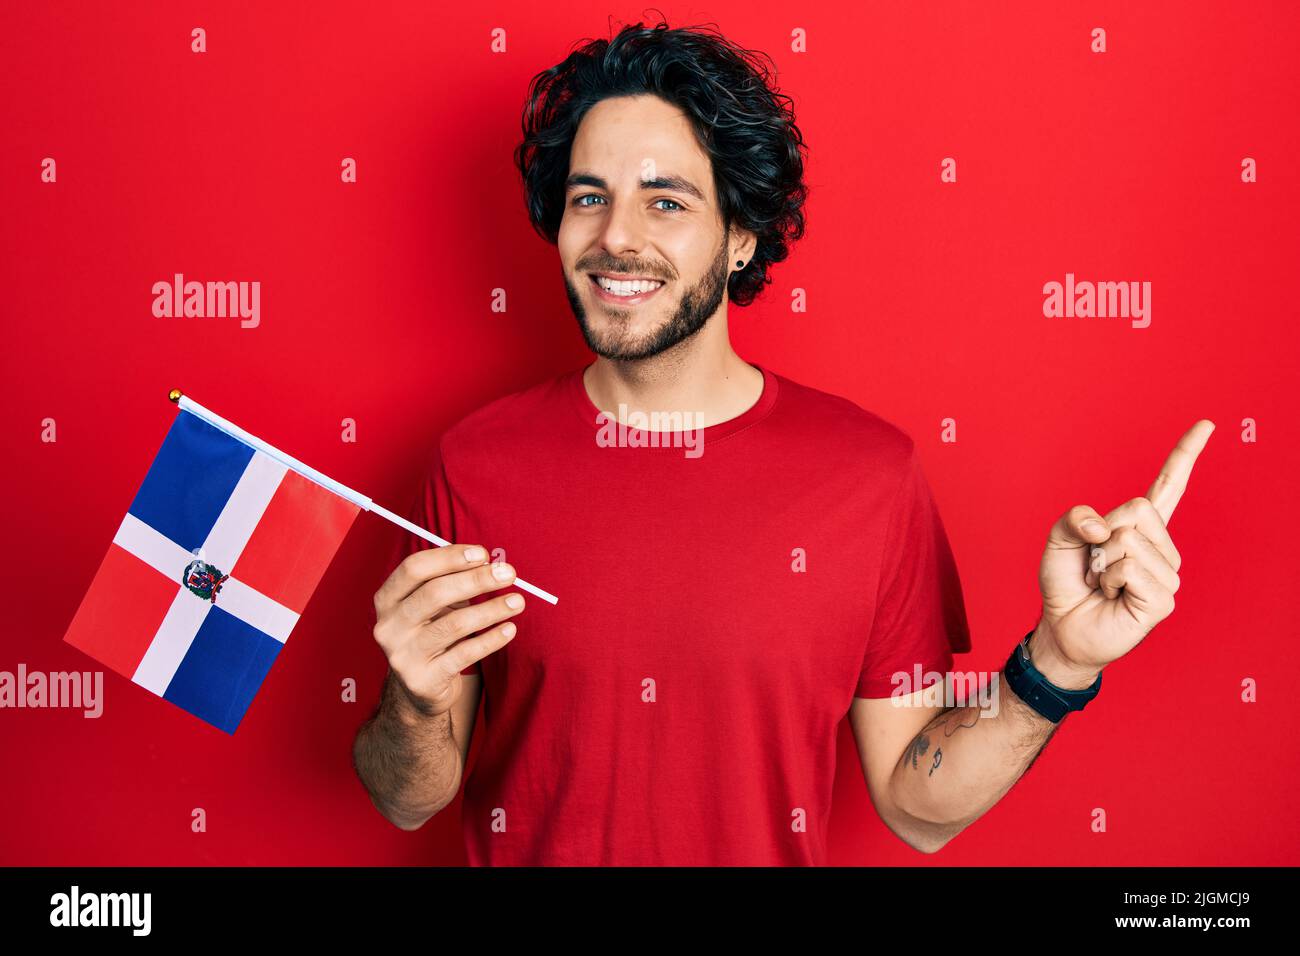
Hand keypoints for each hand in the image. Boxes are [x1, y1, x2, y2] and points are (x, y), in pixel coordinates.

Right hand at [371, 543, 524, 714]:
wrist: (420, 687)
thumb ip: (452, 580)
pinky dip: (491, 639)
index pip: (414, 568)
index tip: (483, 554)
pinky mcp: (423, 680)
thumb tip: (491, 564)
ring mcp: (403, 655)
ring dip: (491, 609)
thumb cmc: (432, 631)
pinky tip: (509, 629)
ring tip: (518, 601)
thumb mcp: (432, 604)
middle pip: (435, 593)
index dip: (449, 557)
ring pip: (454, 624)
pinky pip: (464, 654)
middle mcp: (388, 626)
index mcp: (386, 599)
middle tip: (509, 574)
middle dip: (477, 580)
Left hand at [1031, 420, 1214, 687]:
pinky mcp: (1163, 599)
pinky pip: (1131, 570)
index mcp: (1140, 528)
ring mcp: (1166, 574)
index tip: (1206, 425)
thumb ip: (1074, 517)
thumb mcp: (1059, 540)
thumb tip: (1104, 526)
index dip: (1186, 455)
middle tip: (1095, 564)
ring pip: (1129, 541)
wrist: (1062, 626)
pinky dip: (1109, 580)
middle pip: (1137, 510)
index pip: (1168, 486)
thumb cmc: (1066, 583)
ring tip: (1102, 583)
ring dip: (1102, 563)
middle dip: (1101, 534)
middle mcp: (1160, 547)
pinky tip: (1112, 596)